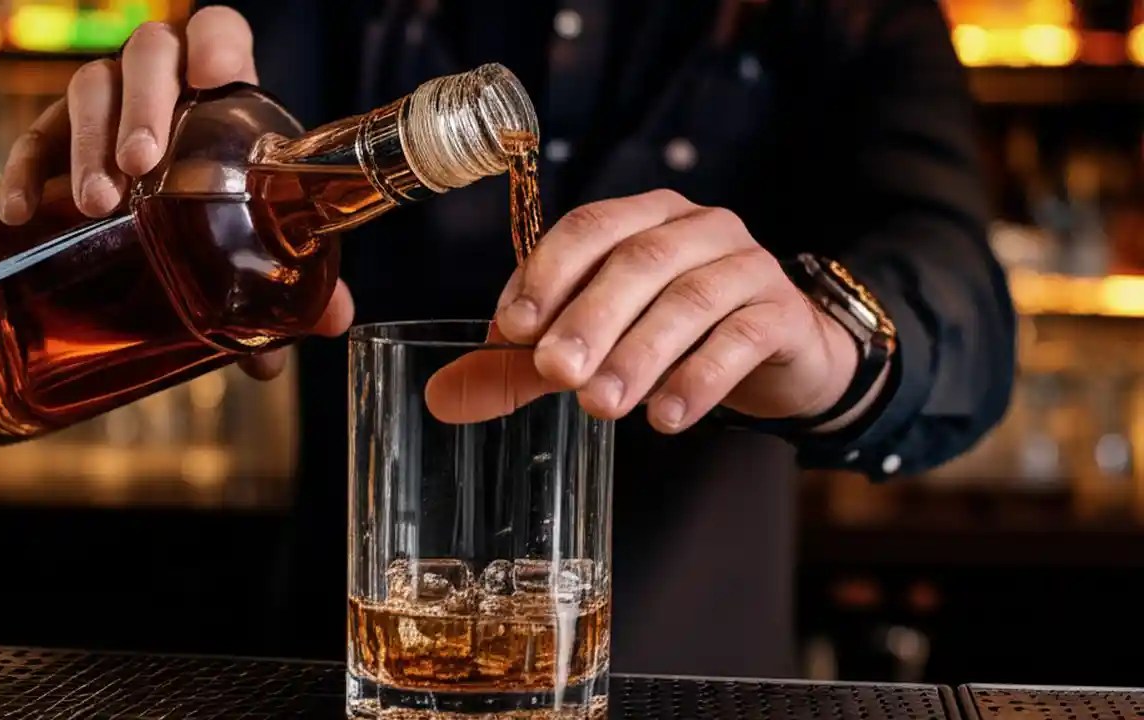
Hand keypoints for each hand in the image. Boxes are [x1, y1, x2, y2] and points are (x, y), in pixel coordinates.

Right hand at [0, 6, 351, 379]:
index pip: (215, 31)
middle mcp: (161, 83)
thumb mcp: (256, 228)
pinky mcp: (58, 136)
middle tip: (140, 166)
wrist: (168, 223)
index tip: (210, 76)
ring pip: (88, 86)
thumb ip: (295, 266)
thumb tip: (334, 318)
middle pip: (146, 55)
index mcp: (221, 90)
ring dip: (88, 141)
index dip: (213, 42)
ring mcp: (106, 103)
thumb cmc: (225, 209)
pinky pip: (33, 138)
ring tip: (95, 204)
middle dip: (141, 106)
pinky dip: (23, 172)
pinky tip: (21, 214)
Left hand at [425, 189, 882, 432]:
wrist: (782, 353)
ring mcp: (747, 266)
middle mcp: (699, 228)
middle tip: (554, 374)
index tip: (512, 328)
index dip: (548, 270)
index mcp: (645, 217)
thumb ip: (523, 368)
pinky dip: (701, 377)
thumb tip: (440, 399)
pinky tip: (667, 417)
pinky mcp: (782, 315)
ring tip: (603, 406)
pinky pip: (742, 338)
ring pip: (690, 300)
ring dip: (641, 353)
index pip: (591, 225)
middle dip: (590, 318)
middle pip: (640, 260)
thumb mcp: (595, 346)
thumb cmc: (674, 337)